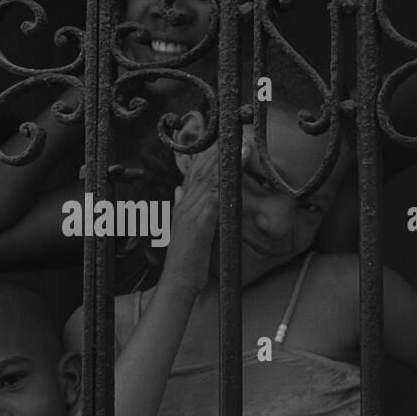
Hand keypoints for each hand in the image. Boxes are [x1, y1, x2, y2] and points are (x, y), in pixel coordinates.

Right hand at [161, 123, 246, 293]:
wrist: (177, 282)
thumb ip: (181, 207)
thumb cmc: (184, 260)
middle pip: (202, 171)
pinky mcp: (199, 223)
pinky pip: (212, 197)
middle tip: (233, 133)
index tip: (223, 140)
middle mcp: (185, 205)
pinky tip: (233, 170)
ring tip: (239, 144)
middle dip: (218, 151)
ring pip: (208, 180)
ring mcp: (191, 213)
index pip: (196, 174)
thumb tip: (179, 188)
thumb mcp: (182, 230)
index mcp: (182, 206)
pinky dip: (223, 182)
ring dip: (224, 161)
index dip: (210, 156)